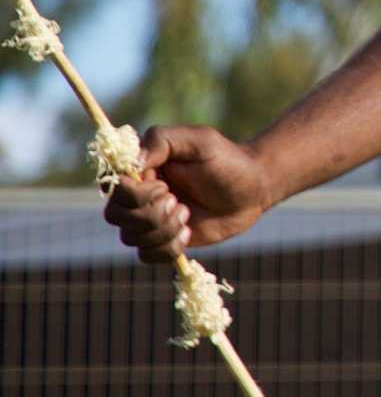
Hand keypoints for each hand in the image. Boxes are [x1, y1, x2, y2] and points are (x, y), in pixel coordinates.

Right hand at [101, 125, 273, 261]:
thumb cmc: (225, 159)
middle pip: (116, 216)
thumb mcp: (198, 140)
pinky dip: (169, 247)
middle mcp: (137, 196)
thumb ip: (161, 140)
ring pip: (132, 238)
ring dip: (165, 229)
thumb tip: (131, 163)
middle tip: (178, 202)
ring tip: (188, 213)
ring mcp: (148, 220)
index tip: (164, 185)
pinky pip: (148, 256)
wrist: (252, 188)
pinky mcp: (162, 241)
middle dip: (151, 214)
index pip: (113, 188)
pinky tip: (189, 232)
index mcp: (139, 170)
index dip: (136, 193)